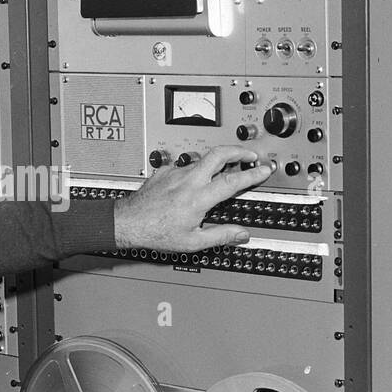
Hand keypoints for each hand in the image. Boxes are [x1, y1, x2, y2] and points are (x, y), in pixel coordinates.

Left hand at [113, 147, 270, 251]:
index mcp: (198, 198)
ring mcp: (175, 173)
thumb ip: (221, 236)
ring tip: (226, 167)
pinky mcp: (164, 172)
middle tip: (250, 153)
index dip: (252, 173)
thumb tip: (241, 234)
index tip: (264, 169)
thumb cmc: (155, 232)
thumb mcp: (192, 242)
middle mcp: (187, 181)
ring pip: (201, 159)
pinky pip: (184, 167)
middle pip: (218, 153)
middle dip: (238, 149)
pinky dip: (195, 171)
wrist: (127, 222)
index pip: (232, 180)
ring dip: (217, 161)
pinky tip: (193, 182)